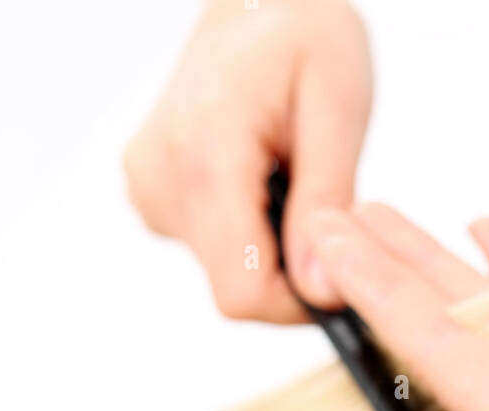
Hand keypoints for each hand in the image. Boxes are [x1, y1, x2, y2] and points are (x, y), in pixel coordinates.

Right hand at [122, 0, 370, 321]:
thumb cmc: (299, 30)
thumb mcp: (337, 104)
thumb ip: (326, 201)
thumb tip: (318, 287)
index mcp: (204, 155)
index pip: (242, 291)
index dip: (297, 303)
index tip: (336, 276)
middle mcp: (162, 178)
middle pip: (234, 289)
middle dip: (290, 271)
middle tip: (321, 208)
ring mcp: (150, 189)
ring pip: (224, 273)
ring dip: (271, 249)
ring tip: (289, 178)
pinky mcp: (153, 194)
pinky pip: (211, 248)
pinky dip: (248, 232)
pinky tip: (262, 180)